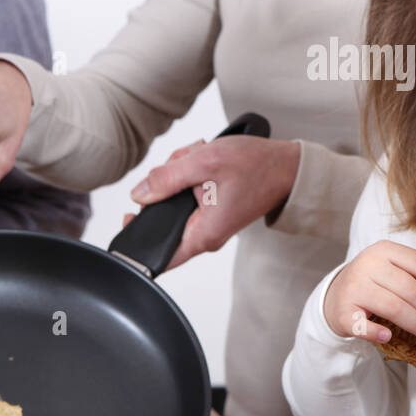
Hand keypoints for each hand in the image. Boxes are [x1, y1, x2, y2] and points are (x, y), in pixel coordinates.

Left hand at [124, 136, 298, 270]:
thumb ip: (167, 178)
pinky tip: (201, 162)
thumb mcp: (205, 162)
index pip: (158, 256)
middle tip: (179, 166)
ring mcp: (209, 224)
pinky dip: (189, 176)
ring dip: (178, 176)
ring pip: (174, 203)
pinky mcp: (212, 212)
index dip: (137, 242)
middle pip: (162, 218)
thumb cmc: (257, 166)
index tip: (127, 221)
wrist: (288, 166)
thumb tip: (139, 193)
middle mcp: (205, 236)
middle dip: (163, 187)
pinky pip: (187, 197)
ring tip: (196, 159)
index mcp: (202, 233)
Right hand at [322, 240, 415, 344]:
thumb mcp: (390, 269)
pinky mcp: (342, 312)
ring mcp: (353, 287)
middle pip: (410, 289)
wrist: (335, 297)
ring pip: (394, 308)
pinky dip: (379, 333)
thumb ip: (414, 276)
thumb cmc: (373, 283)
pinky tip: (389, 337)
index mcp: (384, 249)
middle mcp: (367, 264)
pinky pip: (365, 326)